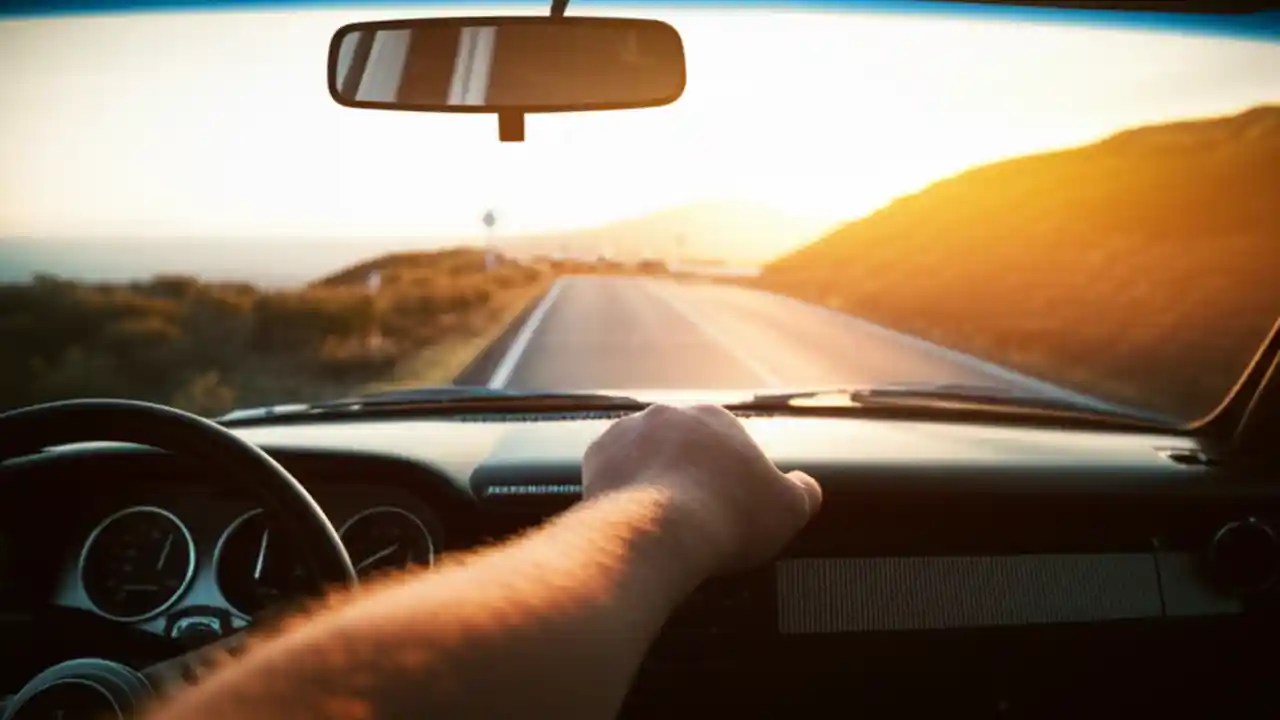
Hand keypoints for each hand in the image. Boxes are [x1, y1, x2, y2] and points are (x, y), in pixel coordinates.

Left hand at [582, 404, 820, 577]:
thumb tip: (806, 485)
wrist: (657, 532)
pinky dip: (619, 488)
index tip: (725, 506)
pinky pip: (610, 470)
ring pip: (643, 453)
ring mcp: (628, 431)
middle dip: (686, 472)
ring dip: (650, 476)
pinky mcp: (596, 455)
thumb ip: (804, 490)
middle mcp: (668, 413)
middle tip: (691, 513)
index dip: (727, 476)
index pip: (724, 442)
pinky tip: (629, 515)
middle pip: (681, 444)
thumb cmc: (728, 518)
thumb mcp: (789, 509)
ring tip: (657, 517)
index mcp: (715, 417)